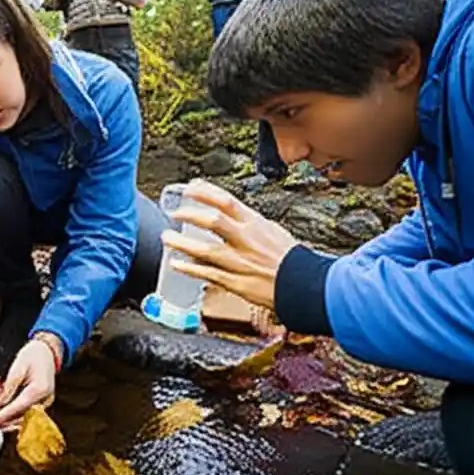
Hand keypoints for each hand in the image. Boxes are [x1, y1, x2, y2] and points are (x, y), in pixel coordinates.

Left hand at [0, 337, 58, 429]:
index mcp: (39, 389)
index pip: (18, 407)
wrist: (47, 350)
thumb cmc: (32, 355)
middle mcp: (45, 398)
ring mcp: (47, 401)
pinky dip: (19, 415)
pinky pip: (31, 412)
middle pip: (24, 416)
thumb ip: (9, 387)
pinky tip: (7, 417)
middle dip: (7, 422)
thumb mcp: (17, 367)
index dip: (4, 415)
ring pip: (28, 417)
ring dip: (13, 421)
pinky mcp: (45, 402)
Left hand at [160, 179, 299, 310]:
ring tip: (167, 237)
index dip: (206, 193)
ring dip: (182, 243)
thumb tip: (232, 214)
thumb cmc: (291, 260)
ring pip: (206, 249)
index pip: (228, 201)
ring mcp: (240, 262)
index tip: (190, 188)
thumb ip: (250, 224)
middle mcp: (247, 241)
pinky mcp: (236, 282)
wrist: (306, 286)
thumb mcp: (273, 232)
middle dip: (190, 214)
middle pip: (214, 221)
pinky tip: (176, 263)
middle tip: (175, 212)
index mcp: (256, 225)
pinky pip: (208, 274)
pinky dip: (190, 268)